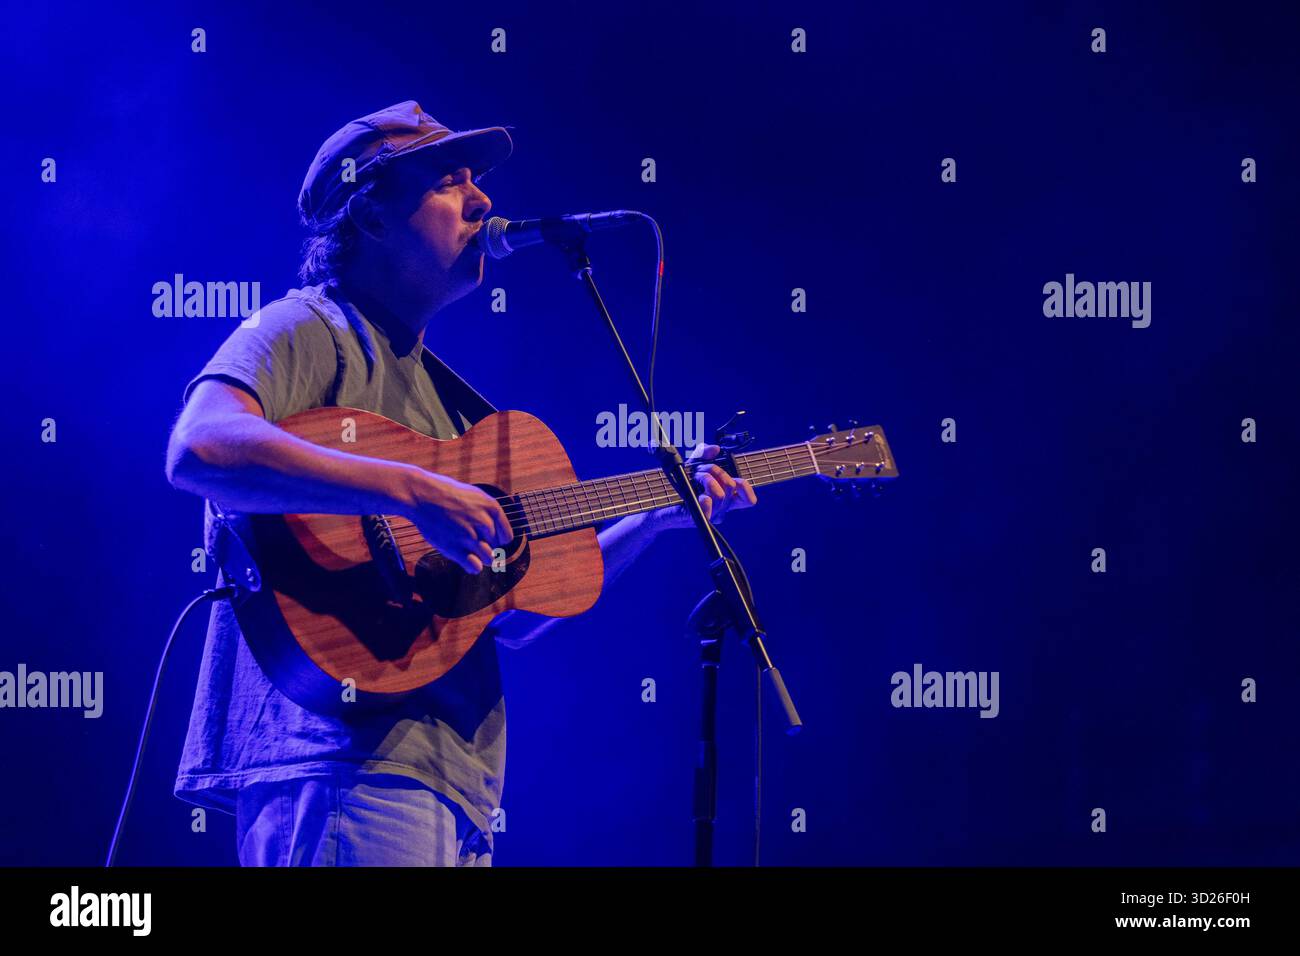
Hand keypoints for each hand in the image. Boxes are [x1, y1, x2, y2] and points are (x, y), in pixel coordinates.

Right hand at [397, 466, 512, 573]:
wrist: (422, 495)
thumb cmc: (447, 495)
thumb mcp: (475, 496)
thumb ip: (488, 513)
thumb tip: (497, 531)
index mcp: (492, 508)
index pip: (507, 537)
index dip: (496, 539)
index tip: (485, 537)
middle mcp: (484, 522)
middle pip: (496, 548)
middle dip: (484, 545)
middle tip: (468, 538)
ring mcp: (470, 536)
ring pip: (488, 559)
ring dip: (479, 557)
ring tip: (466, 548)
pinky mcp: (455, 548)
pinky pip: (475, 567)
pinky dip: (472, 566)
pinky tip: (464, 559)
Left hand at [653, 443, 757, 531]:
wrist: (662, 503)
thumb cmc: (681, 485)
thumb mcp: (693, 465)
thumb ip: (703, 453)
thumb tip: (715, 449)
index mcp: (726, 498)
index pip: (748, 500)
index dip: (744, 486)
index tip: (733, 478)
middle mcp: (721, 508)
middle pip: (730, 487)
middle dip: (716, 471)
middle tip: (700, 470)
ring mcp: (710, 514)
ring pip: (720, 494)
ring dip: (705, 479)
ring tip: (694, 479)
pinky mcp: (698, 518)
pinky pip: (708, 507)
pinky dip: (705, 499)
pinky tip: (699, 496)